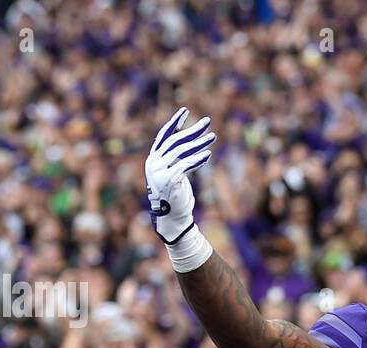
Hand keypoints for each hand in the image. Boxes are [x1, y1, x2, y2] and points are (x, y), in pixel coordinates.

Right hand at [145, 107, 215, 243]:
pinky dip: (198, 160)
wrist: (173, 217)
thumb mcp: (175, 173)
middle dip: (193, 130)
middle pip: (176, 141)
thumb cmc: (177, 195)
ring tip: (213, 137)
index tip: (186, 110)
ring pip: (182, 152)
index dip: (175, 122)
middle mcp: (154, 163)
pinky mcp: (169, 180)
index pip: (164, 135)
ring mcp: (159, 172)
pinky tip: (208, 155)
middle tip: (208, 121)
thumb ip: (178, 158)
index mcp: (153, 158)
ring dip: (199, 143)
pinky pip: (186, 166)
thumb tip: (192, 141)